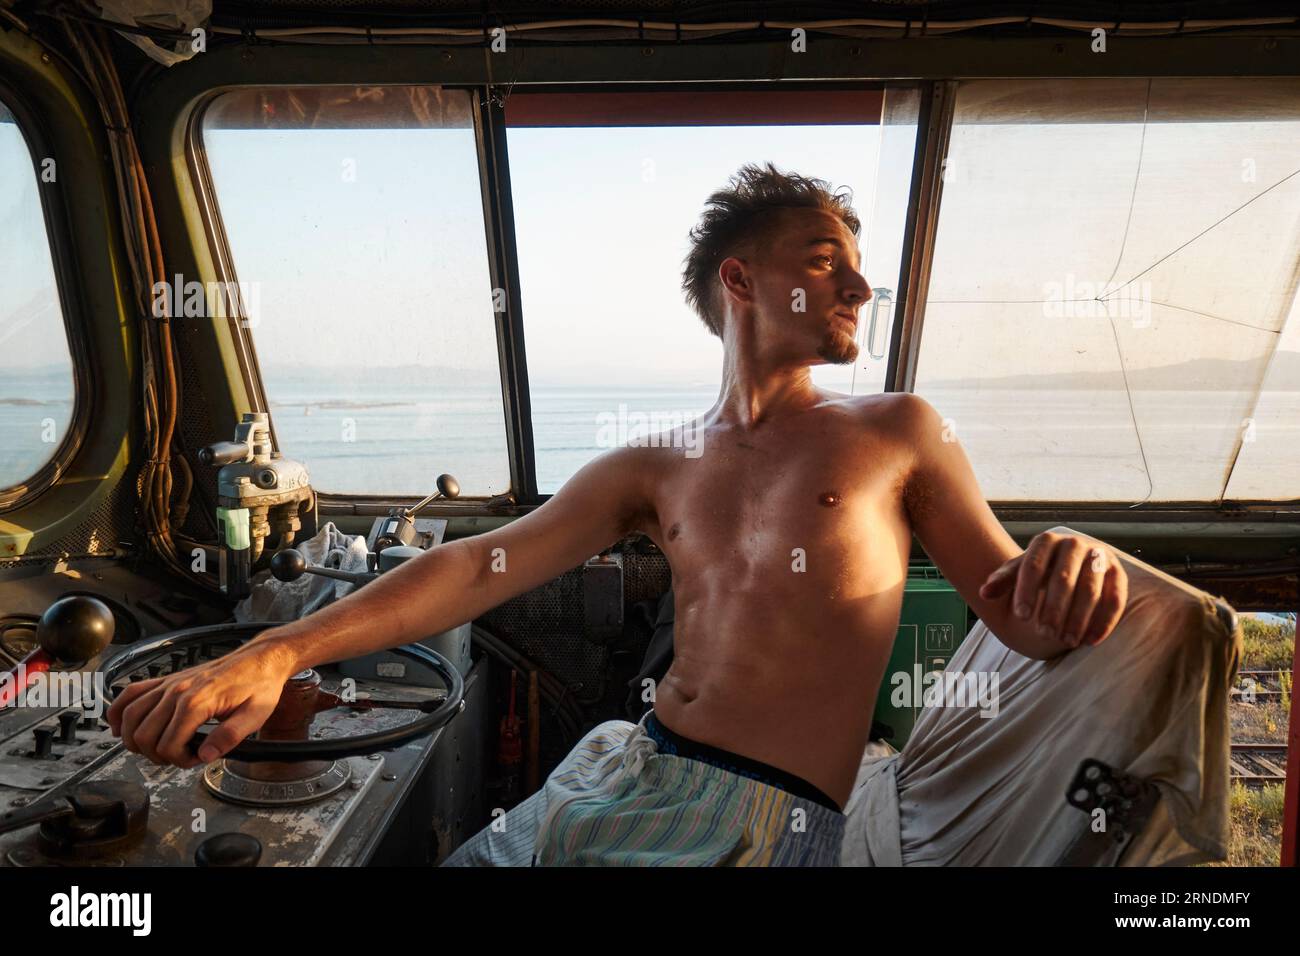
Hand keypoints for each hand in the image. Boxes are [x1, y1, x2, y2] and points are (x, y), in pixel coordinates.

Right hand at [106, 640, 297, 768]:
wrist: (261, 659)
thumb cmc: (260, 684)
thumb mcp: (255, 715)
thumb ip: (230, 737)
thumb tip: (206, 756)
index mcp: (198, 701)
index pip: (169, 745)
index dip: (178, 761)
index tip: (195, 760)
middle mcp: (177, 690)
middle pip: (143, 735)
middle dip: (156, 755)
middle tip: (178, 757)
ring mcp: (169, 683)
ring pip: (130, 716)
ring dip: (135, 740)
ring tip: (157, 748)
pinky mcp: (167, 680)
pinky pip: (130, 693)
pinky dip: (119, 711)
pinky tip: (122, 727)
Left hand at [978, 529, 1128, 650]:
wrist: (1073, 562)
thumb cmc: (1039, 571)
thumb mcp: (1018, 573)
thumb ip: (1002, 581)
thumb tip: (984, 593)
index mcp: (1046, 541)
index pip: (1033, 566)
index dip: (1026, 591)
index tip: (1020, 617)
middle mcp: (1075, 544)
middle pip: (1064, 579)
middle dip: (1053, 609)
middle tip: (1043, 634)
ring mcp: (1099, 556)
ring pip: (1090, 589)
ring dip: (1078, 618)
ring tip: (1065, 641)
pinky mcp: (1118, 573)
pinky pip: (1115, 598)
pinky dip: (1104, 621)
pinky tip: (1090, 641)